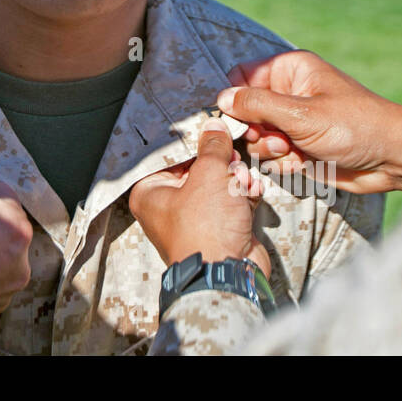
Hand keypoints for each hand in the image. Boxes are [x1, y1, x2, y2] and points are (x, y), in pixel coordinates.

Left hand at [129, 126, 269, 274]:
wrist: (228, 272)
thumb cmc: (205, 228)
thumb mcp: (208, 174)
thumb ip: (212, 147)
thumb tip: (213, 127)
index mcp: (150, 192)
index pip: (168, 156)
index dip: (192, 142)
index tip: (209, 130)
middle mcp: (168, 206)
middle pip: (196, 169)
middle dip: (220, 163)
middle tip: (231, 158)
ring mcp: (195, 219)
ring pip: (217, 184)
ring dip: (235, 178)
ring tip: (242, 180)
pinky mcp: (218, 228)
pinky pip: (230, 202)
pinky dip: (243, 195)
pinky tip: (251, 193)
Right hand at [218, 50, 401, 193]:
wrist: (392, 159)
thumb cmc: (354, 125)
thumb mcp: (301, 113)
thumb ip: (257, 105)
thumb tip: (221, 99)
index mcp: (289, 70)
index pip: (241, 77)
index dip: (234, 100)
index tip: (237, 120)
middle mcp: (288, 92)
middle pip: (244, 110)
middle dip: (255, 131)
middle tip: (275, 141)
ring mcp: (293, 121)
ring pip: (256, 136)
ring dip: (268, 150)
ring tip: (292, 152)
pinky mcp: (299, 146)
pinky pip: (272, 155)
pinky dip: (282, 162)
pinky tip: (302, 163)